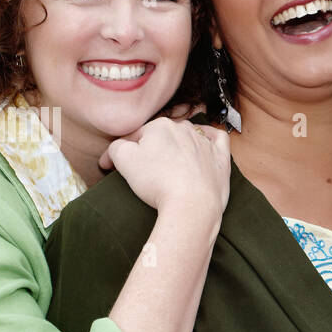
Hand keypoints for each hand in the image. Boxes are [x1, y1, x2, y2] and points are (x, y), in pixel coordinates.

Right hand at [102, 118, 230, 220]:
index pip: (136, 136)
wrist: (192, 205)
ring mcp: (205, 143)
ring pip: (188, 137)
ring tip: (169, 164)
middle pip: (162, 137)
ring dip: (177, 146)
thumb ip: (115, 148)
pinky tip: (204, 144)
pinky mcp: (220, 158)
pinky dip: (210, 139)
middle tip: (142, 170)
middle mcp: (184, 129)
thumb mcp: (123, 160)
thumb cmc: (157, 182)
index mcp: (160, 126)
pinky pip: (218, 140)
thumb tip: (114, 150)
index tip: (111, 168)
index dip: (122, 152)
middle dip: (150, 149)